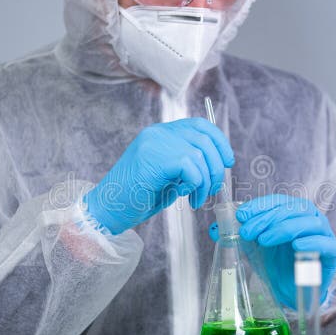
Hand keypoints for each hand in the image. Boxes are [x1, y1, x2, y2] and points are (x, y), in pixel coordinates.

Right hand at [85, 118, 233, 234]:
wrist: (107, 209)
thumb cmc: (136, 196)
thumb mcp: (168, 175)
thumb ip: (188, 164)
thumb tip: (218, 164)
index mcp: (161, 133)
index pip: (200, 125)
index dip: (219, 141)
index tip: (228, 161)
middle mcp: (158, 133)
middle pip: (204, 138)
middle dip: (217, 166)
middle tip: (213, 189)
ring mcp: (154, 143)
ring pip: (200, 155)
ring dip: (206, 181)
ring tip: (198, 198)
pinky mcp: (154, 159)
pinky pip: (190, 166)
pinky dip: (196, 185)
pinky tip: (187, 197)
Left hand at [209, 195, 335, 308]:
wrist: (291, 291)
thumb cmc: (275, 264)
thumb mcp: (253, 248)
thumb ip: (237, 236)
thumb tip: (214, 229)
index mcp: (292, 213)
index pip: (278, 201)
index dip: (260, 206)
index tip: (241, 215)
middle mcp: (310, 219)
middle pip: (292, 209)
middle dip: (267, 218)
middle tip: (247, 232)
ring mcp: (323, 235)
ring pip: (309, 222)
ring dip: (284, 228)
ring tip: (264, 240)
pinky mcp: (332, 254)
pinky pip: (326, 243)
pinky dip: (311, 243)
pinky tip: (295, 247)